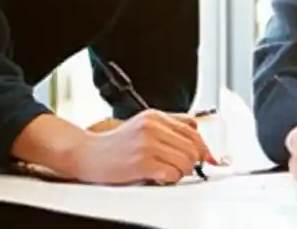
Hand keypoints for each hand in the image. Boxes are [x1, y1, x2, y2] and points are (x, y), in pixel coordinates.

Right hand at [70, 109, 215, 184]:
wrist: (88, 154)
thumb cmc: (114, 145)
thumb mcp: (143, 125)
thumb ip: (169, 125)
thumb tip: (198, 131)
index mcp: (155, 116)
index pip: (193, 130)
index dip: (203, 148)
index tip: (207, 158)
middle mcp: (152, 127)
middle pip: (193, 147)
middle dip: (192, 162)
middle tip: (181, 168)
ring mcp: (147, 144)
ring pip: (186, 161)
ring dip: (181, 172)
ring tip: (167, 172)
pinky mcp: (142, 162)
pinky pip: (173, 174)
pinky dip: (171, 179)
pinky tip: (159, 177)